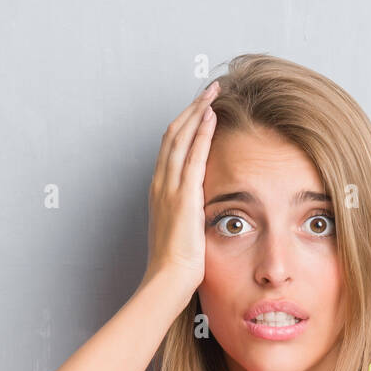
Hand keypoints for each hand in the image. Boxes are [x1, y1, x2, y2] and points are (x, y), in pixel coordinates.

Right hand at [142, 79, 218, 303]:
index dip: (185, 125)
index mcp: (160, 192)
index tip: (200, 109)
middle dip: (191, 109)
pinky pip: (192, 155)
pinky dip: (201, 132)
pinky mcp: (183, 196)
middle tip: (208, 90)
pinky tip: (211, 116)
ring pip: (180, 138)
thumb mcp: (183, 234)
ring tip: (211, 94)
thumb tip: (202, 214)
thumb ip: (190, 216)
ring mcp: (169, 188)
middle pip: (173, 135)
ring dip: (196, 112)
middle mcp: (160, 184)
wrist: (167, 280)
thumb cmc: (176, 266)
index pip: (171, 148)